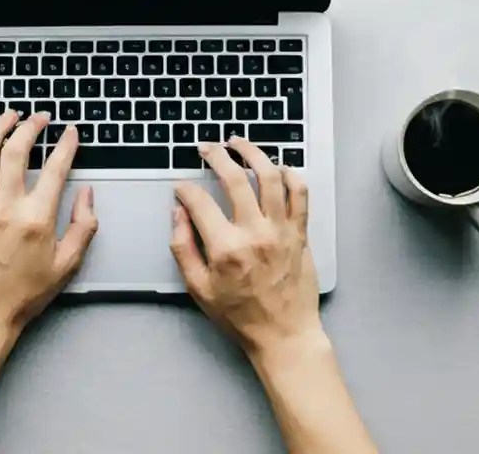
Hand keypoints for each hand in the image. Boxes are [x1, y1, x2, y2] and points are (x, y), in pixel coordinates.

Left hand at [0, 110, 97, 339]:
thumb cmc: (23, 294)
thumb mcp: (67, 265)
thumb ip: (83, 227)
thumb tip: (88, 196)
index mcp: (36, 219)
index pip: (55, 169)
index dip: (66, 145)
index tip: (70, 132)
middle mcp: (6, 208)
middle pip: (17, 151)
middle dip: (30, 126)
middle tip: (39, 117)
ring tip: (8, 117)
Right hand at [170, 137, 322, 356]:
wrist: (283, 334)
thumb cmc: (240, 316)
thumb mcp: (198, 288)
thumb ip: (183, 248)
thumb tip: (178, 214)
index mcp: (225, 248)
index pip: (199, 202)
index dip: (184, 189)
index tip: (181, 187)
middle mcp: (254, 233)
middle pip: (234, 178)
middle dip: (216, 156)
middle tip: (207, 148)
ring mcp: (281, 231)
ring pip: (270, 177)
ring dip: (254, 153)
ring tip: (240, 143)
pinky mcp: (300, 234)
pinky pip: (300, 195)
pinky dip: (292, 175)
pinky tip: (279, 168)